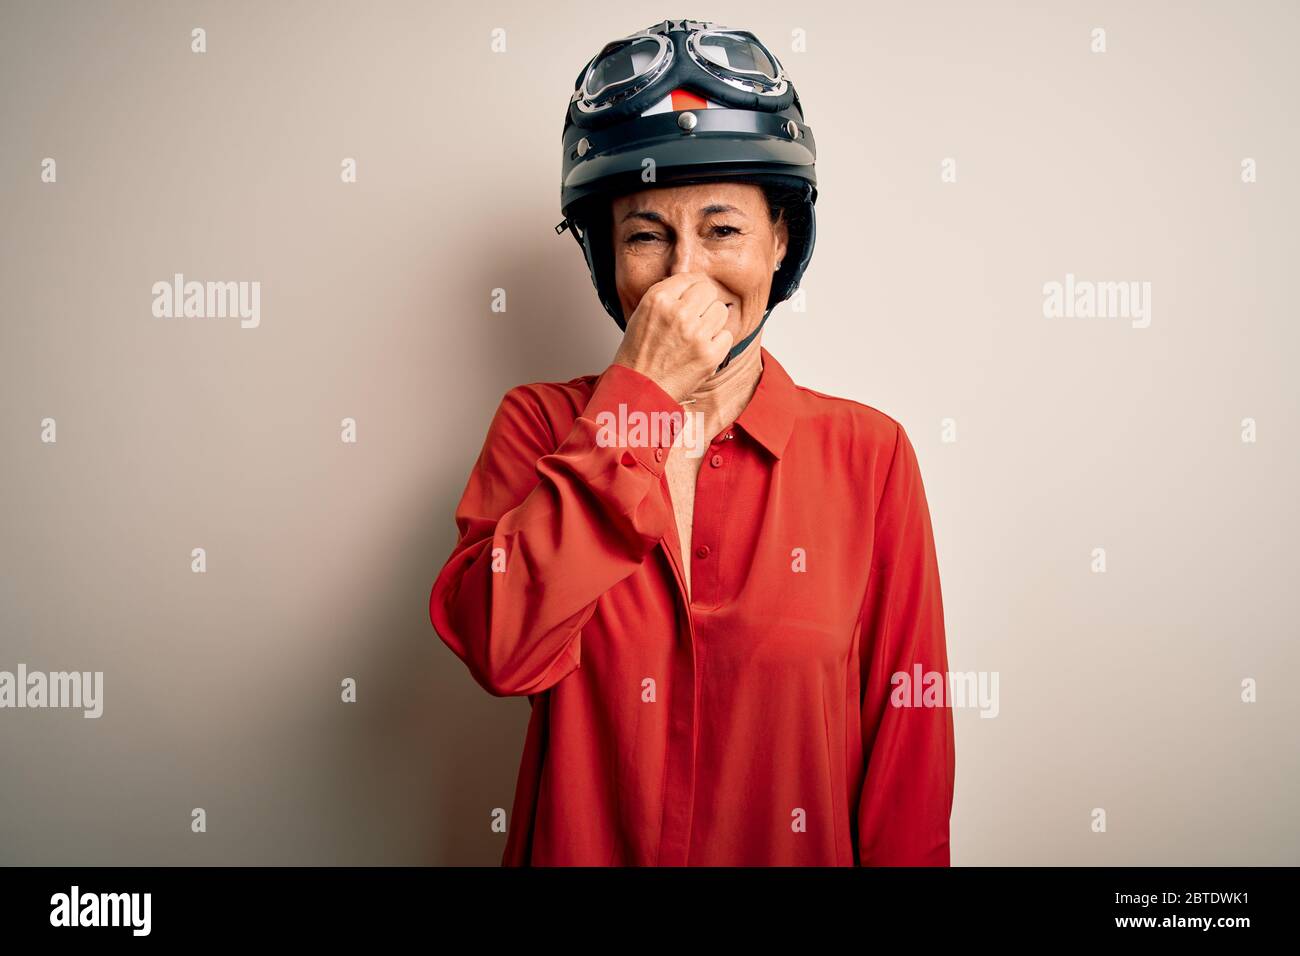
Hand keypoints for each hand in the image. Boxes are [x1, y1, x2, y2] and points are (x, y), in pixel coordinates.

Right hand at [611, 272, 733, 402]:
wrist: (639, 388)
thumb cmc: (639, 354)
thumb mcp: (642, 313)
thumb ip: (667, 296)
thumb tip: (693, 284)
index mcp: (658, 299)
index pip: (690, 278)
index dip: (692, 290)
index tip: (691, 299)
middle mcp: (678, 313)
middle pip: (708, 291)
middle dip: (704, 304)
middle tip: (695, 318)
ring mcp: (695, 334)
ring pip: (721, 311)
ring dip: (712, 322)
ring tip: (697, 335)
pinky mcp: (709, 354)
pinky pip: (727, 335)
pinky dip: (718, 343)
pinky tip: (701, 350)